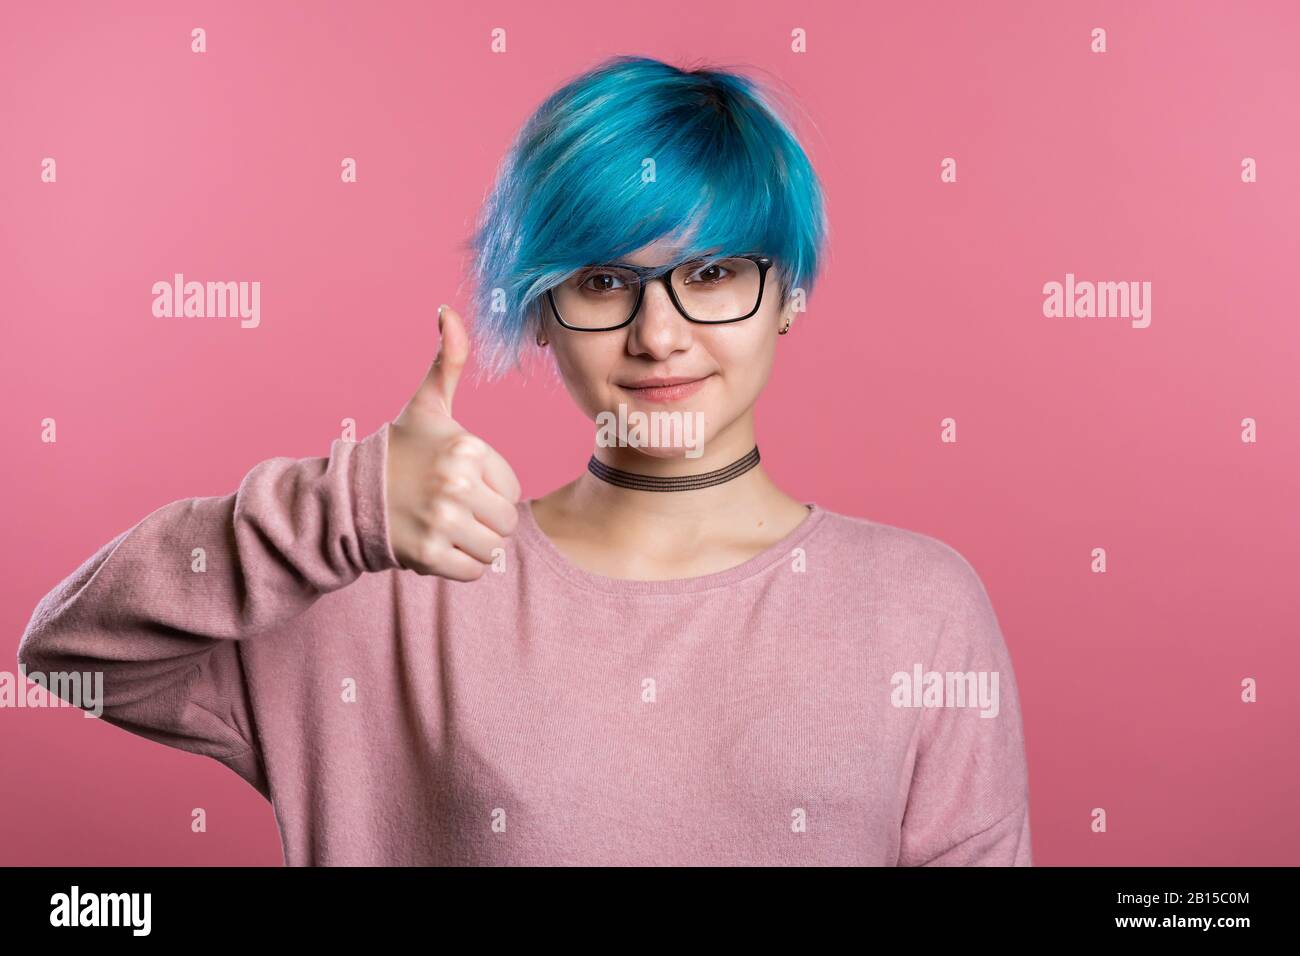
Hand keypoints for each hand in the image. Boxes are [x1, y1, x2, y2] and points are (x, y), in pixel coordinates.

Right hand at [386, 304, 520, 579]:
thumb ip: (448, 361)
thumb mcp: (426, 406)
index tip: (456, 482)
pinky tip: (435, 546)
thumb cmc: (398, 452)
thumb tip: (447, 311)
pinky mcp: (430, 557)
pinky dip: (459, 567)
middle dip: (483, 520)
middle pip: (506, 522)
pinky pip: (473, 572)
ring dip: (472, 545)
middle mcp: (455, 483)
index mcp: (465, 447)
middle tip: (450, 509)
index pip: (511, 488)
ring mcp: (442, 522)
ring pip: (493, 549)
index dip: (488, 490)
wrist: (348, 498)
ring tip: (443, 527)